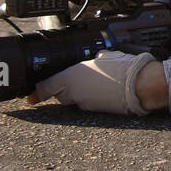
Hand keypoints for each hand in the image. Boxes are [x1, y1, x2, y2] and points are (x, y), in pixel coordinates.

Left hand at [26, 50, 162, 113]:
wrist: (140, 86)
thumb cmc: (124, 69)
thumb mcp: (104, 57)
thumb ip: (93, 60)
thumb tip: (96, 59)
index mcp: (70, 77)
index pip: (45, 87)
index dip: (37, 93)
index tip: (31, 98)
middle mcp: (73, 93)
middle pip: (60, 95)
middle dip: (66, 90)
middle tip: (80, 82)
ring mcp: (84, 105)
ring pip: (75, 101)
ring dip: (82, 95)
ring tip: (99, 85)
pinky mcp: (96, 113)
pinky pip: (89, 106)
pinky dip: (94, 100)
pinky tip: (106, 93)